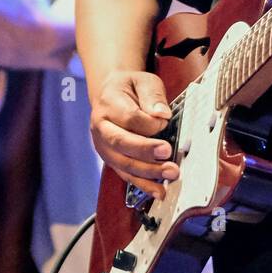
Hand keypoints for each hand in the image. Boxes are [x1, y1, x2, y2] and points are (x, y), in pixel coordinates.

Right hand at [89, 69, 179, 200]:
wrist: (110, 94)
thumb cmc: (130, 87)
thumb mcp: (143, 81)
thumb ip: (152, 96)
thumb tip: (161, 115)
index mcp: (108, 103)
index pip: (129, 117)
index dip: (149, 122)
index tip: (165, 120)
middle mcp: (101, 127)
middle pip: (121, 142)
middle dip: (146, 151)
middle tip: (167, 153)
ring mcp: (103, 146)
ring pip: (123, 163)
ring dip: (148, 172)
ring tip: (170, 173)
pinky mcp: (111, 160)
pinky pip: (126, 174)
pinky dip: (143, 185)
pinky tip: (159, 191)